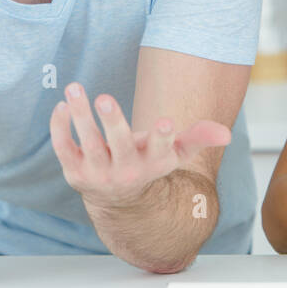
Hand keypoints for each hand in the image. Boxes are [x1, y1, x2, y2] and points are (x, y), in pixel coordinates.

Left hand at [49, 82, 231, 209]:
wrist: (118, 200)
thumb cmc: (148, 164)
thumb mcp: (174, 154)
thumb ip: (198, 138)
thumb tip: (226, 134)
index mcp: (153, 164)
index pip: (161, 151)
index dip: (163, 138)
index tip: (166, 123)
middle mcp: (126, 171)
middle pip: (119, 145)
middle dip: (113, 121)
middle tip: (105, 97)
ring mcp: (98, 173)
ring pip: (87, 143)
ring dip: (80, 114)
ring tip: (75, 87)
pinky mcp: (74, 171)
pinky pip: (64, 147)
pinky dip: (60, 126)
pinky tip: (63, 104)